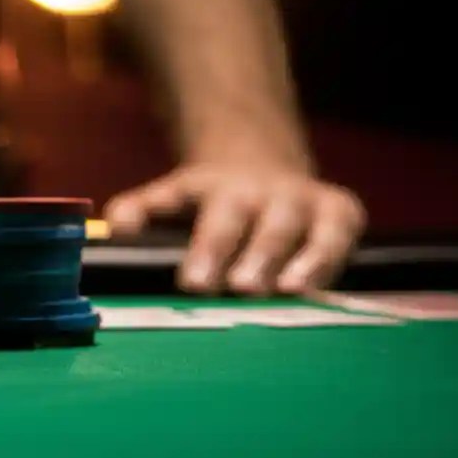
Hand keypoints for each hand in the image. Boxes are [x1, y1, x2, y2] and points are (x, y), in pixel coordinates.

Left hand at [105, 165, 365, 294]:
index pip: (217, 219)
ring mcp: (310, 202)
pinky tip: (319, 292)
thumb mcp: (169, 197)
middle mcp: (272, 192)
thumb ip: (139, 211)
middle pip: (268, 225)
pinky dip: (333, 263)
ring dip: (307, 261)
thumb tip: (114, 229)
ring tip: (290, 290)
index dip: (208, 250)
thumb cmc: (208, 199)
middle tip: (242, 288)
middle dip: (257, 257)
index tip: (194, 282)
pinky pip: (343, 239)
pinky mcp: (342, 213)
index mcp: (225, 189)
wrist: (261, 165)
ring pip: (315, 230)